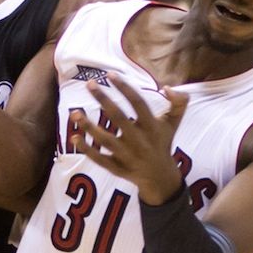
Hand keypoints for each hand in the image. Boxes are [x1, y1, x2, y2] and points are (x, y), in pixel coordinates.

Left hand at [71, 73, 187, 204]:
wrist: (160, 177)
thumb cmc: (162, 142)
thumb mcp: (173, 123)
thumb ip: (178, 102)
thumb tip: (167, 87)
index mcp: (152, 127)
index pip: (138, 103)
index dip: (125, 88)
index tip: (110, 74)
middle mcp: (139, 141)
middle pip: (119, 118)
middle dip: (103, 100)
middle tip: (89, 84)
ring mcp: (127, 156)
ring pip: (105, 140)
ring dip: (89, 127)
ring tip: (74, 113)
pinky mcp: (117, 168)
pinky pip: (99, 159)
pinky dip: (87, 150)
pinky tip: (74, 137)